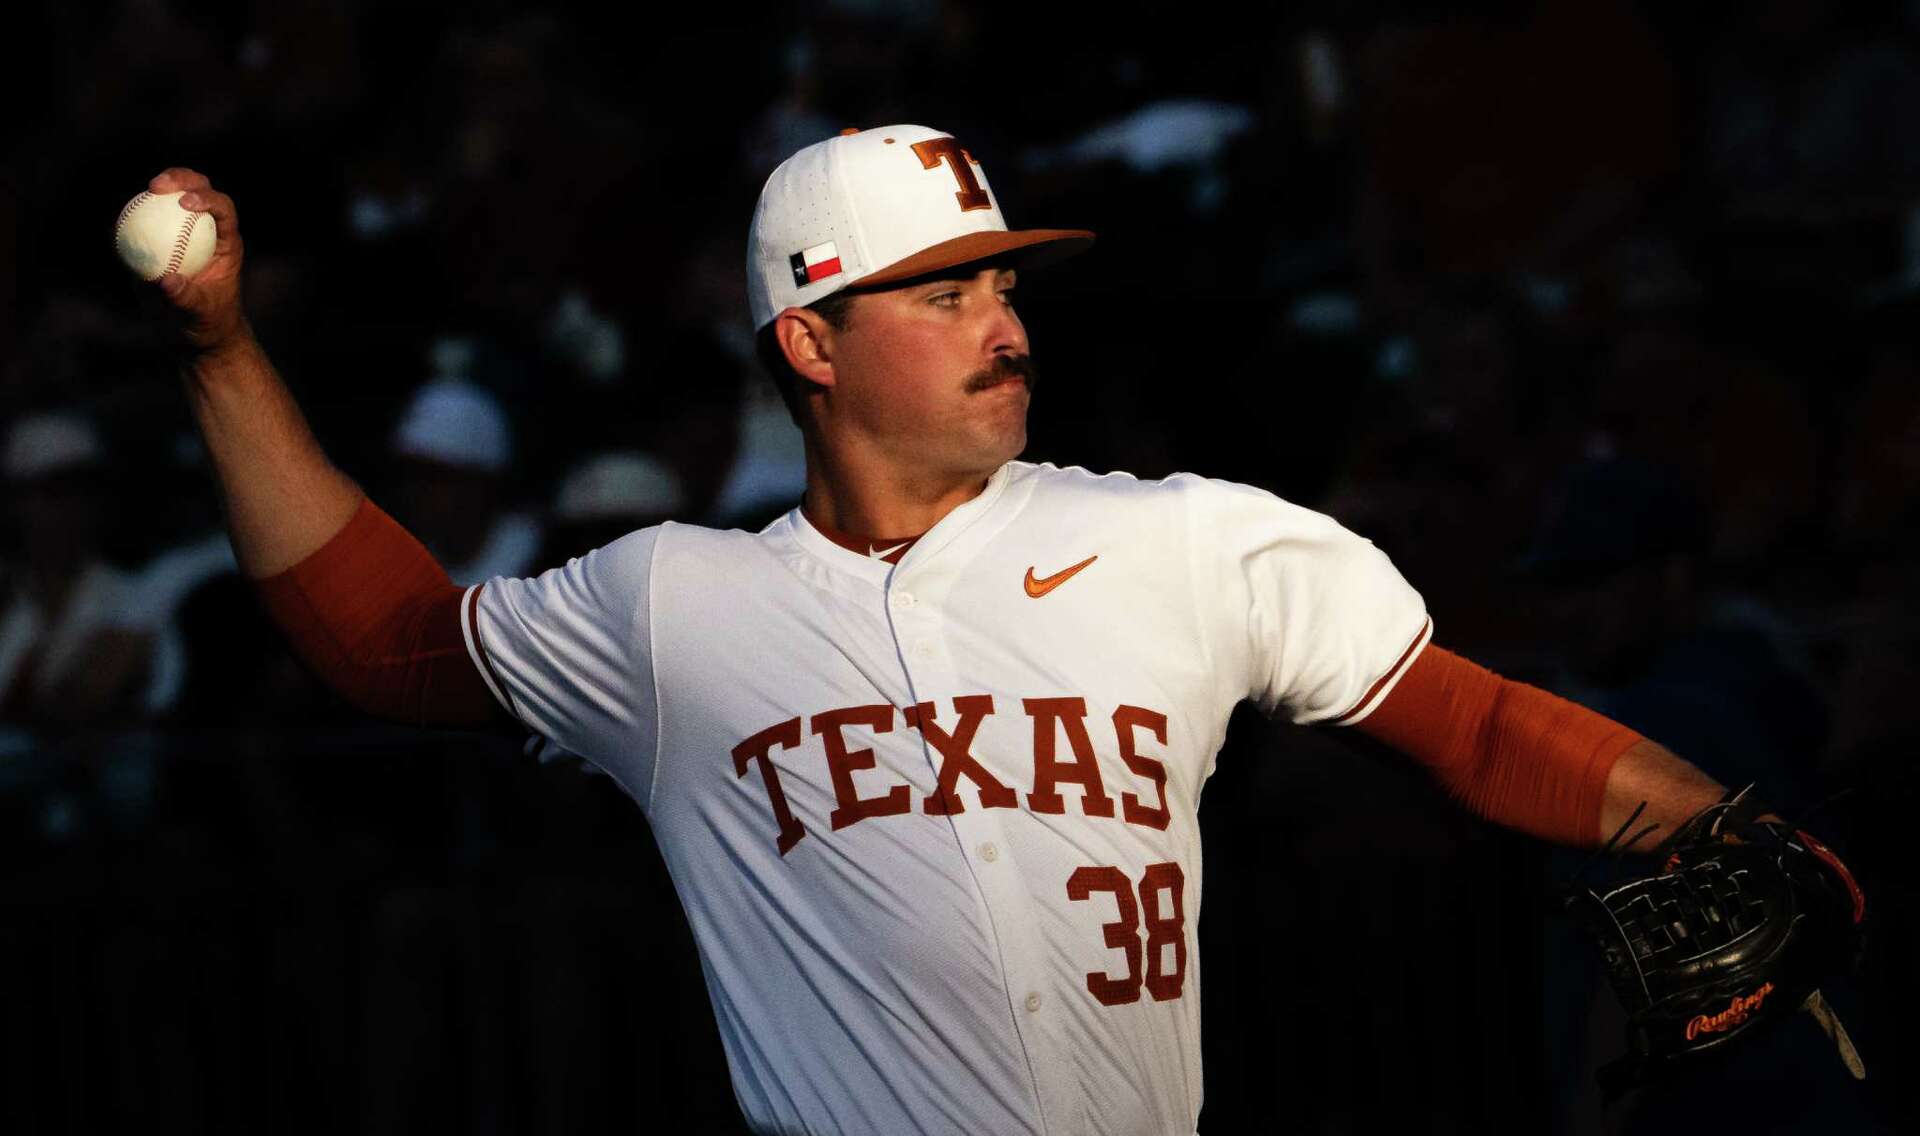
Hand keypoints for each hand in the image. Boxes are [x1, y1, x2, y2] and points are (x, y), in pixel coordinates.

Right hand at [146, 168, 248, 353]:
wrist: (194, 333)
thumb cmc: (208, 324)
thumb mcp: (200, 314)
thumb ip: (186, 298)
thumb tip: (165, 280)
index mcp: (226, 243)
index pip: (222, 210)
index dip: (207, 198)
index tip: (185, 202)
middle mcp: (207, 231)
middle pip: (200, 191)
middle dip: (182, 179)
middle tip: (157, 186)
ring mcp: (183, 233)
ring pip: (171, 201)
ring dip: (157, 190)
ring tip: (142, 192)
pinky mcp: (160, 242)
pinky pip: (147, 223)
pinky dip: (134, 217)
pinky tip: (119, 219)